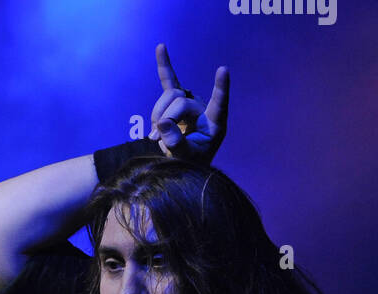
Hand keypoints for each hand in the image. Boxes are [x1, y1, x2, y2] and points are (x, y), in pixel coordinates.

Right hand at [149, 44, 227, 164]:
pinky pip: (169, 82)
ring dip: (157, 113)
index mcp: (214, 124)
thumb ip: (176, 143)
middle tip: (156, 138)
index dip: (220, 88)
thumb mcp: (185, 158)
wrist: (183, 163)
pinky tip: (161, 47)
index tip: (223, 70)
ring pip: (170, 95)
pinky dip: (165, 66)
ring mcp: (190, 103)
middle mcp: (203, 109)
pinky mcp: (176, 102)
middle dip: (166, 117)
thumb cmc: (189, 163)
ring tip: (154, 134)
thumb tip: (161, 122)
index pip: (219, 103)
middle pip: (181, 101)